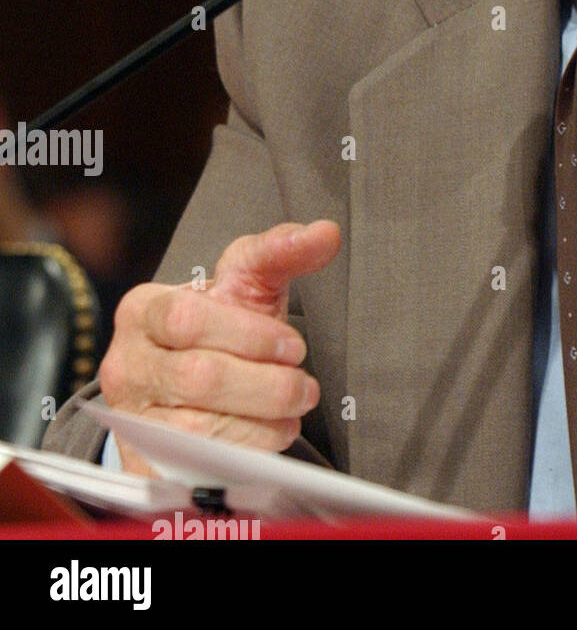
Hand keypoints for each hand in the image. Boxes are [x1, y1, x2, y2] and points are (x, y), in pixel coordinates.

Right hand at [98, 220, 340, 476]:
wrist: (194, 382)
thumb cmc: (223, 324)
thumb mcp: (248, 281)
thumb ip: (283, 252)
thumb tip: (327, 233)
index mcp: (143, 310)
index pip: (187, 319)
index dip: (250, 336)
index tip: (293, 346)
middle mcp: (127, 364)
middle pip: (198, 378)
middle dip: (267, 385)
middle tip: (304, 387)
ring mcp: (131, 418)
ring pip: (199, 428)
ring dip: (263, 422)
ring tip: (293, 410)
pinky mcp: (144, 465)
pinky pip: (197, 466)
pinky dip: (245, 454)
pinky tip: (270, 437)